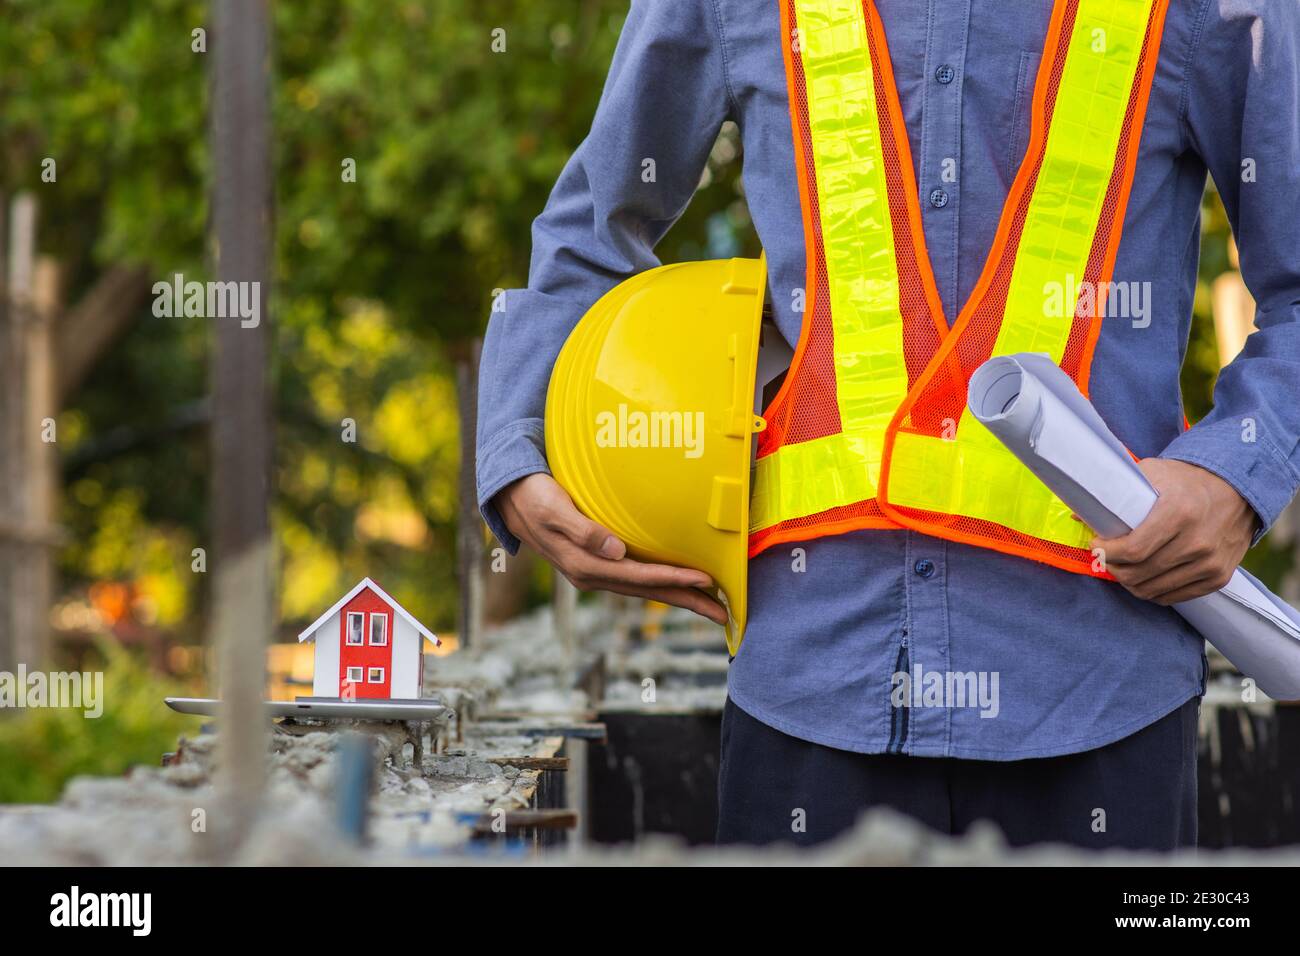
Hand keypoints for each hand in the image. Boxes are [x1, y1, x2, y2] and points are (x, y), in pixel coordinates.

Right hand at [495, 473, 727, 624]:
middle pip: (650, 591)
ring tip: (710, 602)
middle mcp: (594, 575)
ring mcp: (596, 572)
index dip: (674, 578)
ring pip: (646, 588)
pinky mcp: (598, 563)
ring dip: (679, 595)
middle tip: (724, 612)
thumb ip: (584, 530)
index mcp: (586, 566)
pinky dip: (661, 583)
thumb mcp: (554, 509)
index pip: (641, 576)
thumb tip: (616, 551)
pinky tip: (677, 582)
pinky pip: (637, 578)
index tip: (706, 580)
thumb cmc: (534, 497)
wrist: (510, 499)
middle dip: (688, 601)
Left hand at [1091, 458, 1257, 604]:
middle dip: (1113, 568)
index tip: (1096, 544)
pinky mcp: (1219, 577)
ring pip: (1152, 590)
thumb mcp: (1153, 472)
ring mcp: (1211, 562)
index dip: (1107, 553)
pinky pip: (1174, 597)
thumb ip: (1117, 491)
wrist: (1238, 488)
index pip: (1133, 550)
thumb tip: (1079, 515)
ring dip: (1129, 583)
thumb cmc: (1187, 480)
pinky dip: (1152, 591)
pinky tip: (1143, 577)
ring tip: (1122, 568)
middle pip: (1139, 574)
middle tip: (1105, 558)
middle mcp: (1198, 541)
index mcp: (1179, 513)